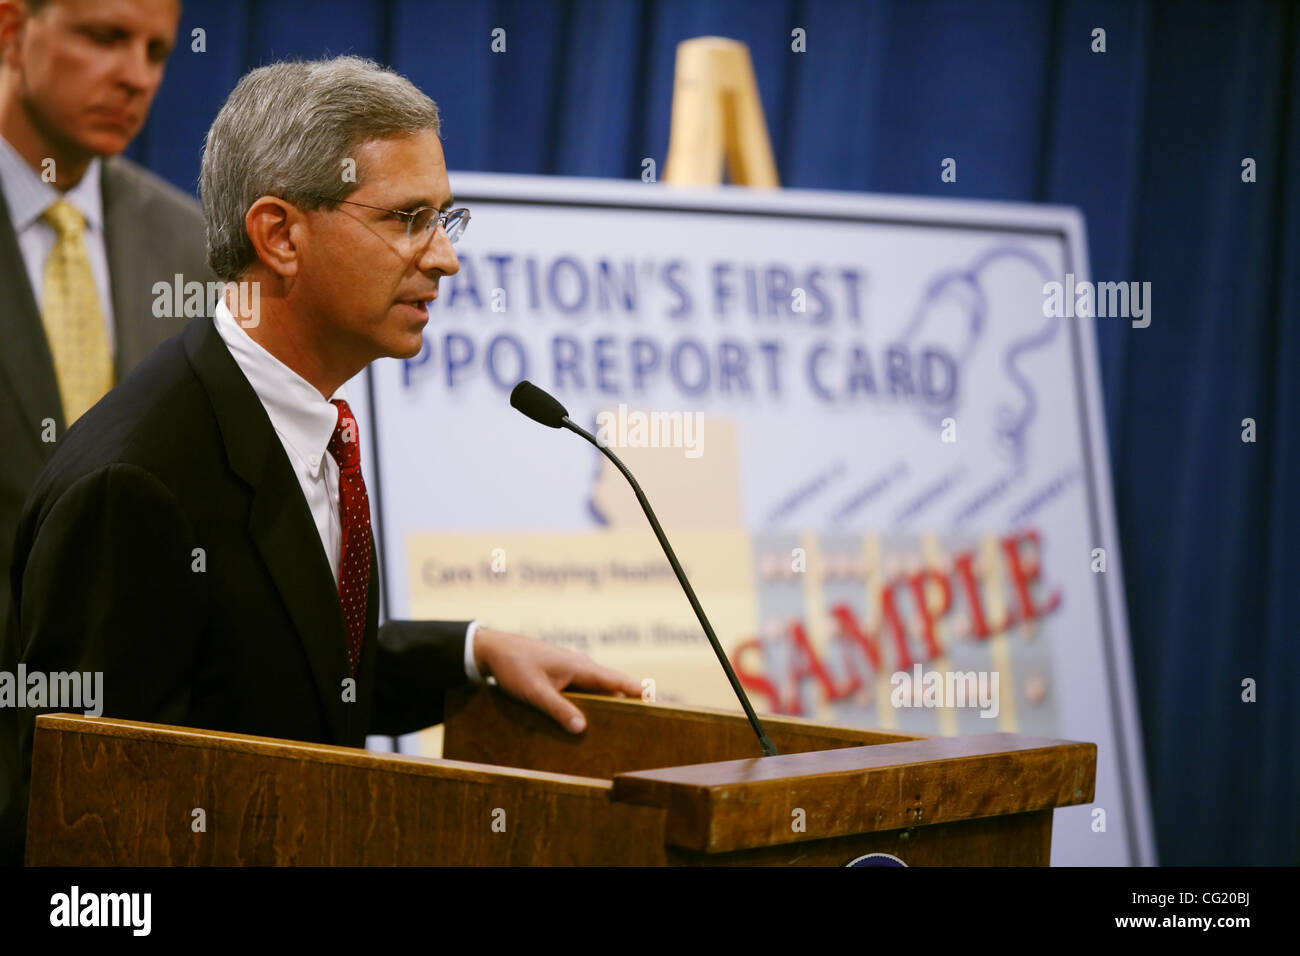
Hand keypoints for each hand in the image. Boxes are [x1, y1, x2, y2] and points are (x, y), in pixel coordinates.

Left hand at [473, 627, 642, 733]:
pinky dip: (592, 699)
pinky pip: (584, 688)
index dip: (636, 690)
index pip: (615, 680)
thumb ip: (558, 710)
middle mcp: (580, 665)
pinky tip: (589, 714)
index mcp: (579, 667)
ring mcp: (571, 668)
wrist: (493, 649)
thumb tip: (582, 729)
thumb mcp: (535, 692)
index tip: (655, 699)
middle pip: (610, 685)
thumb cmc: (514, 667)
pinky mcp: (561, 672)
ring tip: (622, 720)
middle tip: (644, 717)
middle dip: (627, 699)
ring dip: (608, 700)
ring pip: (596, 687)